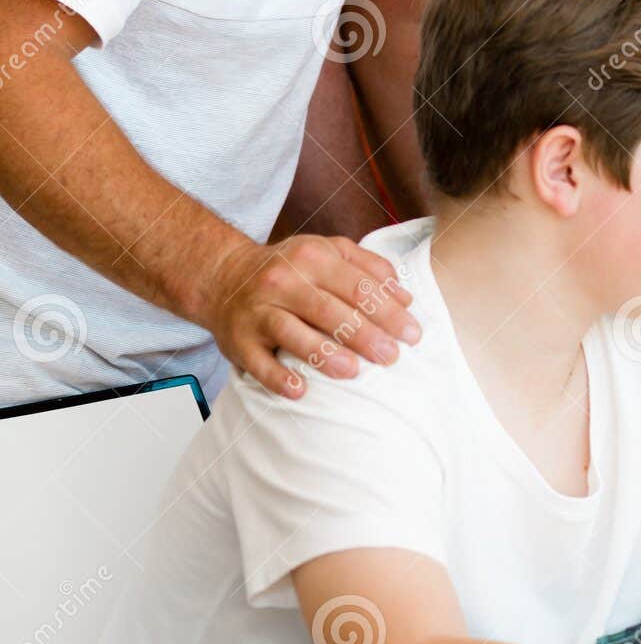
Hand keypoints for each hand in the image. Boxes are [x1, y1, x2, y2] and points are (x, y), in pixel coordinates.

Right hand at [200, 235, 419, 398]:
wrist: (225, 277)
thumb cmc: (292, 268)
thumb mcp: (330, 252)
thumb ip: (370, 267)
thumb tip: (406, 298)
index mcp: (312, 258)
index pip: (357, 286)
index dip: (387, 311)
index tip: (412, 334)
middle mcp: (283, 281)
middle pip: (329, 310)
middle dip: (364, 335)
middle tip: (391, 356)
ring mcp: (258, 311)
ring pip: (292, 333)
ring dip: (324, 354)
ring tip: (352, 371)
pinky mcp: (238, 340)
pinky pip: (258, 362)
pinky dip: (278, 377)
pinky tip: (300, 391)